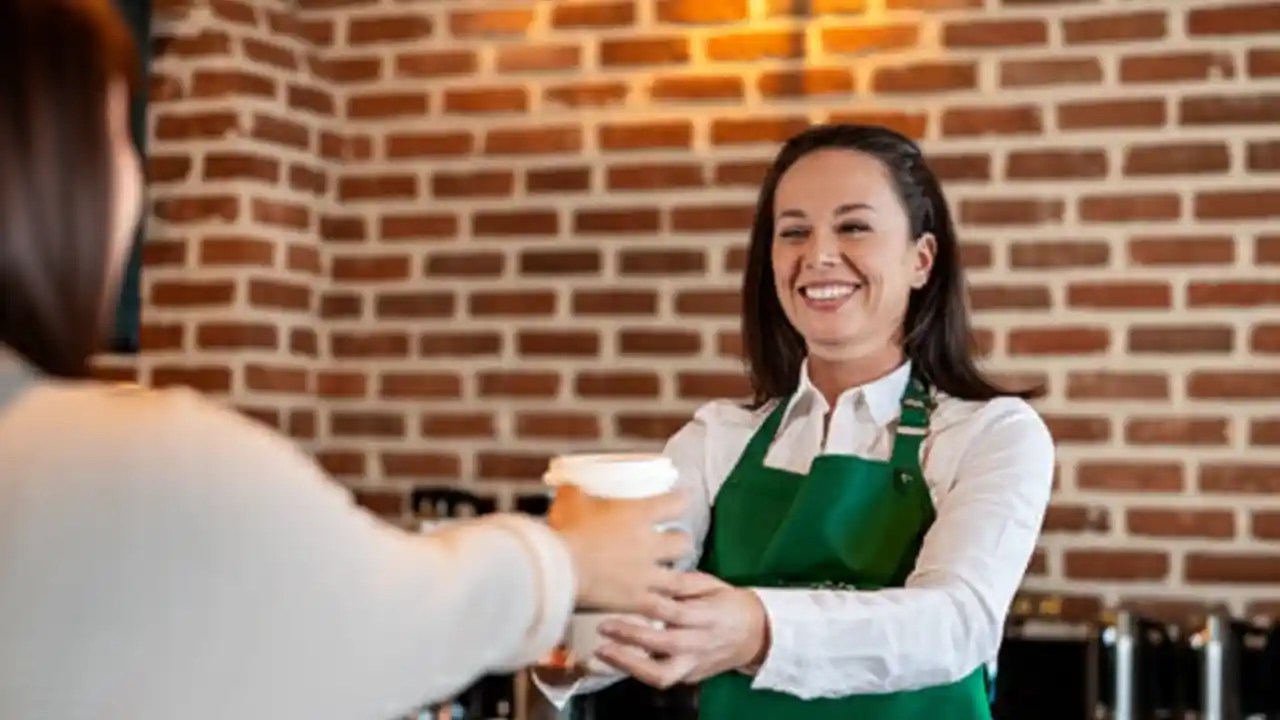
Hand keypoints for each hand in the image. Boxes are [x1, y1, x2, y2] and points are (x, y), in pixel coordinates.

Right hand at [548, 485, 690, 612]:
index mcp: (640, 515)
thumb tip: (572, 488)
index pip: (676, 504)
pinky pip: (662, 608)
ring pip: (679, 578)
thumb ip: (577, 492)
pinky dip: (667, 608)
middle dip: (681, 541)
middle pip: (683, 542)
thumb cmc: (568, 532)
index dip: (682, 501)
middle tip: (674, 541)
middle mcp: (650, 545)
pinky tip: (666, 608)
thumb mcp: (571, 500)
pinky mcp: (636, 601)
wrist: (560, 569)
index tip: (682, 499)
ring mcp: (646, 575)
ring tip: (674, 576)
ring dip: (679, 576)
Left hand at [594, 572, 769, 688]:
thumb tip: (657, 573)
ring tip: (603, 652)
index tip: (622, 600)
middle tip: (604, 627)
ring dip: (629, 665)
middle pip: (664, 644)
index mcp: (708, 616)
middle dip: (631, 637)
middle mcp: (701, 643)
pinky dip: (636, 671)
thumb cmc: (727, 604)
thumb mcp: (712, 585)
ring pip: (661, 674)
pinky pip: (661, 678)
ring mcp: (695, 664)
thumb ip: (684, 582)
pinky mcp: (689, 677)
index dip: (648, 607)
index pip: (676, 612)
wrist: (754, 635)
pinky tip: (616, 660)